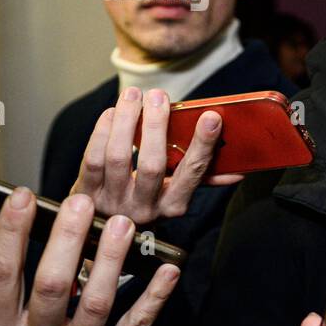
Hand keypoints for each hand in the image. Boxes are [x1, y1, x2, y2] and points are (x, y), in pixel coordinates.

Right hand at [0, 188, 178, 325]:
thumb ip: (17, 293)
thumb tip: (39, 232)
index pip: (1, 274)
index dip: (10, 232)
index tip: (24, 197)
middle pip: (51, 283)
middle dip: (67, 239)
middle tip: (83, 203)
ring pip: (96, 301)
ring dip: (111, 260)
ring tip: (123, 223)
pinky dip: (154, 298)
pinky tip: (169, 271)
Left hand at [72, 86, 240, 223]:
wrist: (100, 231)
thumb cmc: (145, 201)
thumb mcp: (175, 196)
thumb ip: (203, 180)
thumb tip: (239, 171)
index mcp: (174, 205)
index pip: (193, 173)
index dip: (203, 145)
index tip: (211, 116)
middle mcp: (144, 208)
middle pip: (152, 165)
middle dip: (156, 126)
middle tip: (159, 95)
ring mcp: (113, 202)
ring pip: (118, 157)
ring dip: (125, 121)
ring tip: (133, 95)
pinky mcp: (86, 194)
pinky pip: (93, 158)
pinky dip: (102, 131)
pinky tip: (111, 113)